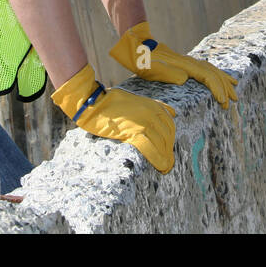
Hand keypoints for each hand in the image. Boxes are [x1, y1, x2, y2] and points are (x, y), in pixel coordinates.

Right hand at [50, 64, 176, 172]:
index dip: (171, 140)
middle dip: (169, 150)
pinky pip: (150, 149)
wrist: (92, 102)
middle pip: (167, 136)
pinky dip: (158, 159)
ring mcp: (143, 123)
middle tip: (168, 162)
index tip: (169, 150)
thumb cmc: (110, 101)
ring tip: (165, 167)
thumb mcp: (137, 99)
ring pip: (161, 144)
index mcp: (153, 105)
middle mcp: (151, 113)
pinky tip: (160, 166)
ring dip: (165, 157)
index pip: (170, 125)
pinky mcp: (133, 132)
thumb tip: (173, 113)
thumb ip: (154, 106)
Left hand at [109, 21, 237, 107]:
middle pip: (214, 74)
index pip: (207, 77)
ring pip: (212, 70)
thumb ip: (167, 73)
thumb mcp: (152, 68)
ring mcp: (189, 62)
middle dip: (224, 88)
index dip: (217, 89)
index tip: (223, 101)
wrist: (139, 47)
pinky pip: (207, 68)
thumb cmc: (144, 61)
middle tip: (232, 102)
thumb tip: (184, 79)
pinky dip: (217, 74)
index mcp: (185, 65)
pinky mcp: (186, 64)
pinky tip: (221, 77)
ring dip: (223, 81)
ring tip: (235, 88)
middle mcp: (190, 63)